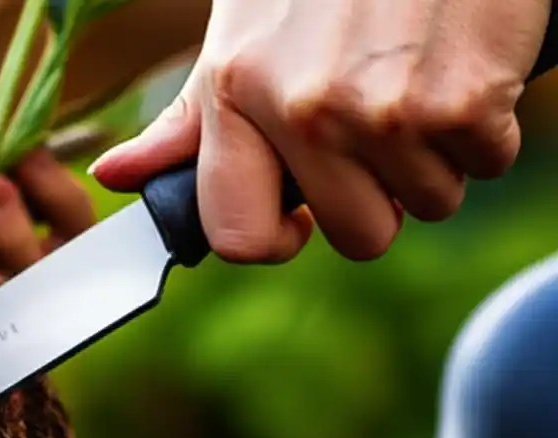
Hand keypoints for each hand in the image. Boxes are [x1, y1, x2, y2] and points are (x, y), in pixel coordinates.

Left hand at [90, 0, 550, 262]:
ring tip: (418, 83)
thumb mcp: (240, 34)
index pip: (235, 236)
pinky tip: (462, 69)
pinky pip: (485, 166)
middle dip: (377, 196)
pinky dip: (485, 128)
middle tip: (380, 127)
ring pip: (425, 205)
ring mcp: (380, 113)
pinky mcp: (460, 104)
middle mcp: (299, 110)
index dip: (274, 241)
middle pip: (356, 236)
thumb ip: (187, 121)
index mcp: (234, 94)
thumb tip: (113, 176)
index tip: (298, 219)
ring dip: (431, 158)